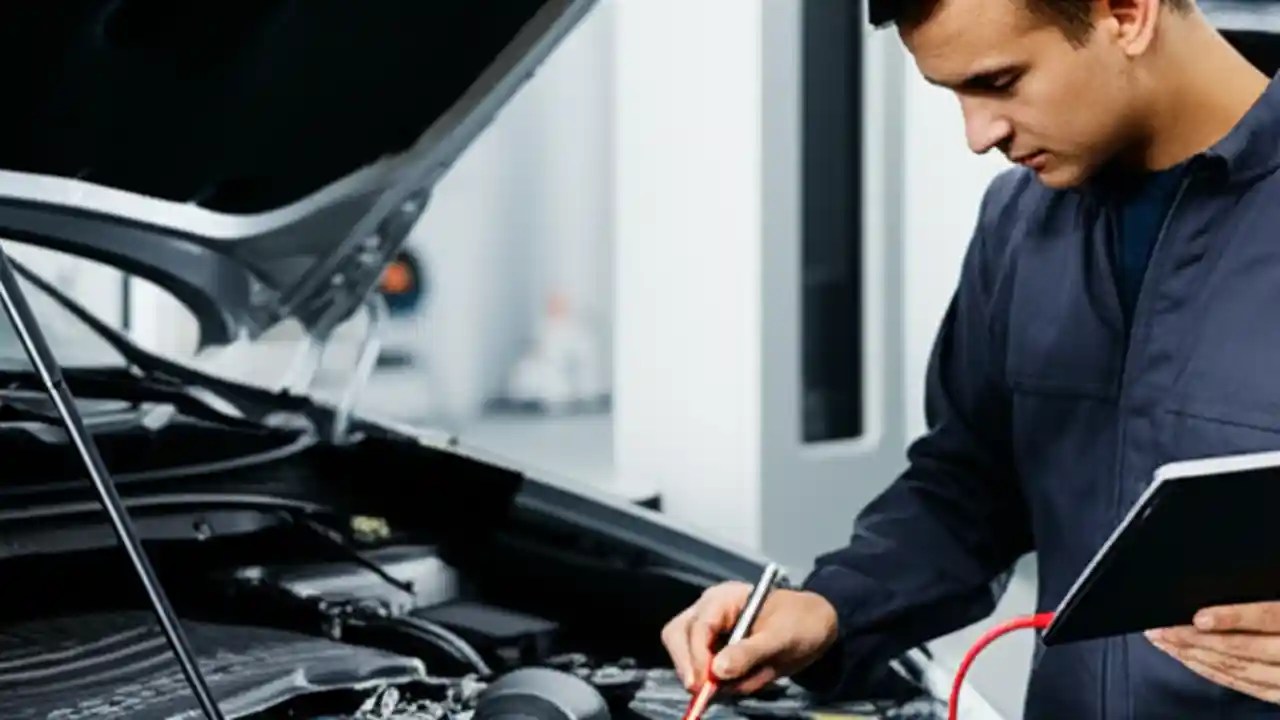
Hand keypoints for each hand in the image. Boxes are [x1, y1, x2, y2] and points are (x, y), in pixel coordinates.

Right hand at [660, 582, 838, 694]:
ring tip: (751, 679)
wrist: (815, 628)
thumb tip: (718, 671)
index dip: (695, 656)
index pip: (697, 626)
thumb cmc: (800, 622)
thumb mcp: (781, 637)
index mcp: (722, 599)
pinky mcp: (715, 653)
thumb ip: (749, 652)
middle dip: (689, 666)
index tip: (704, 684)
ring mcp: (709, 633)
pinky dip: (723, 685)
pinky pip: (706, 673)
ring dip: (710, 678)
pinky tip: (752, 678)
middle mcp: (708, 613)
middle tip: (704, 693)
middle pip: (677, 637)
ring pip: (686, 657)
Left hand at [1146, 602, 1279, 702]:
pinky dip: (1212, 671)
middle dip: (1196, 639)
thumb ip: (1267, 599)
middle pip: (1242, 648)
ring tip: (1163, 642)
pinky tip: (1187, 660)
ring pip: (1238, 668)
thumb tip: (1233, 586)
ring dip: (1196, 655)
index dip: (1233, 617)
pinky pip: (1243, 684)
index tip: (1199, 618)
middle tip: (1160, 629)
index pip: (1267, 617)